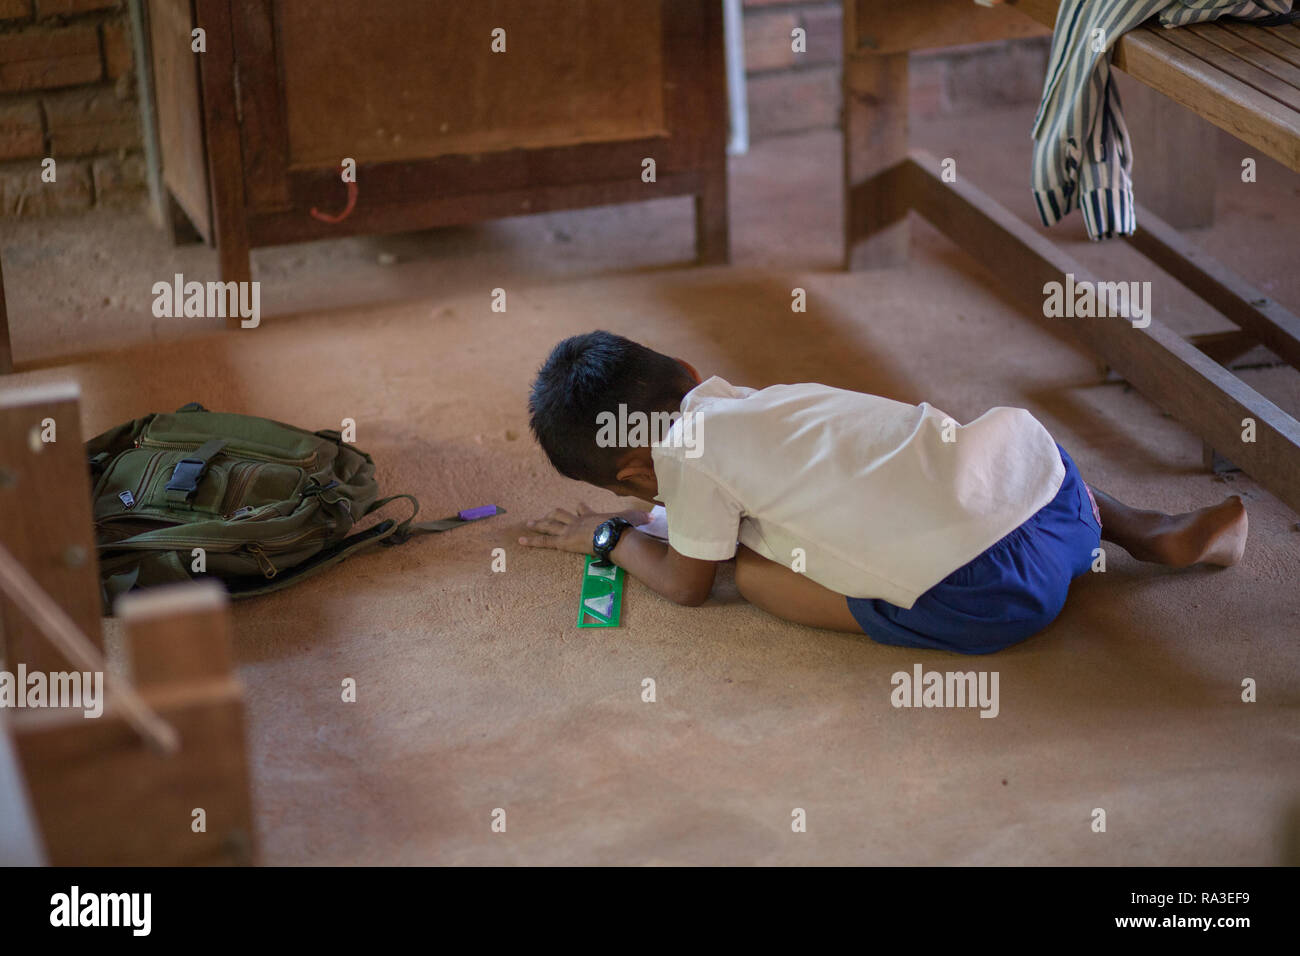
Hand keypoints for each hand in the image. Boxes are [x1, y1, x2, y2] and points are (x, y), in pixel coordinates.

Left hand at [518, 503, 649, 553]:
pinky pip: (544, 541)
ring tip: (528, 524)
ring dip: (538, 524)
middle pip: (562, 515)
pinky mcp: (563, 540)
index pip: (584, 510)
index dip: (580, 508)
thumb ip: (641, 519)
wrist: (612, 533)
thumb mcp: (633, 521)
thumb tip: (655, 517)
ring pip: (549, 524)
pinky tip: (521, 541)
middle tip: (544, 515)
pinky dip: (532, 541)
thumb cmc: (622, 528)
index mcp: (593, 516)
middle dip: (552, 515)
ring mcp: (569, 529)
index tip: (577, 504)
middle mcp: (578, 520)